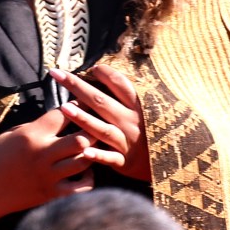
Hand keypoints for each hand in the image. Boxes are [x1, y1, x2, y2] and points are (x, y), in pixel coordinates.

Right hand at [0, 107, 93, 229]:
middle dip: (92, 131)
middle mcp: (42, 155)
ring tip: (94, 148)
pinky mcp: (51, 195)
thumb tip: (62, 117)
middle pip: (81, 139)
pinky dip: (88, 179)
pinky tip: (85, 172)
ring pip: (84, 161)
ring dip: (93, 153)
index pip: (63, 114)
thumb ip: (38, 126)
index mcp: (32, 135)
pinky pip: (82, 188)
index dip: (77, 106)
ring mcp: (48, 177)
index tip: (84, 103)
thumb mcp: (12, 134)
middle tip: (96, 127)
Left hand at [52, 65, 149, 180]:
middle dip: (78, 86)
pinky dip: (98, 156)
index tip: (91, 67)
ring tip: (63, 108)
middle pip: (101, 101)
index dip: (105, 73)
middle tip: (57, 74)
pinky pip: (110, 158)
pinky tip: (85, 152)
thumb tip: (108, 73)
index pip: (120, 83)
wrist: (172, 159)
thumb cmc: (156, 130)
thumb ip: (131, 95)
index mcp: (138, 105)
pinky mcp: (125, 161)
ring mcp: (127, 141)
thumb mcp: (151, 109)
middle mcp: (131, 121)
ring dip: (83, 119)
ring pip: (102, 129)